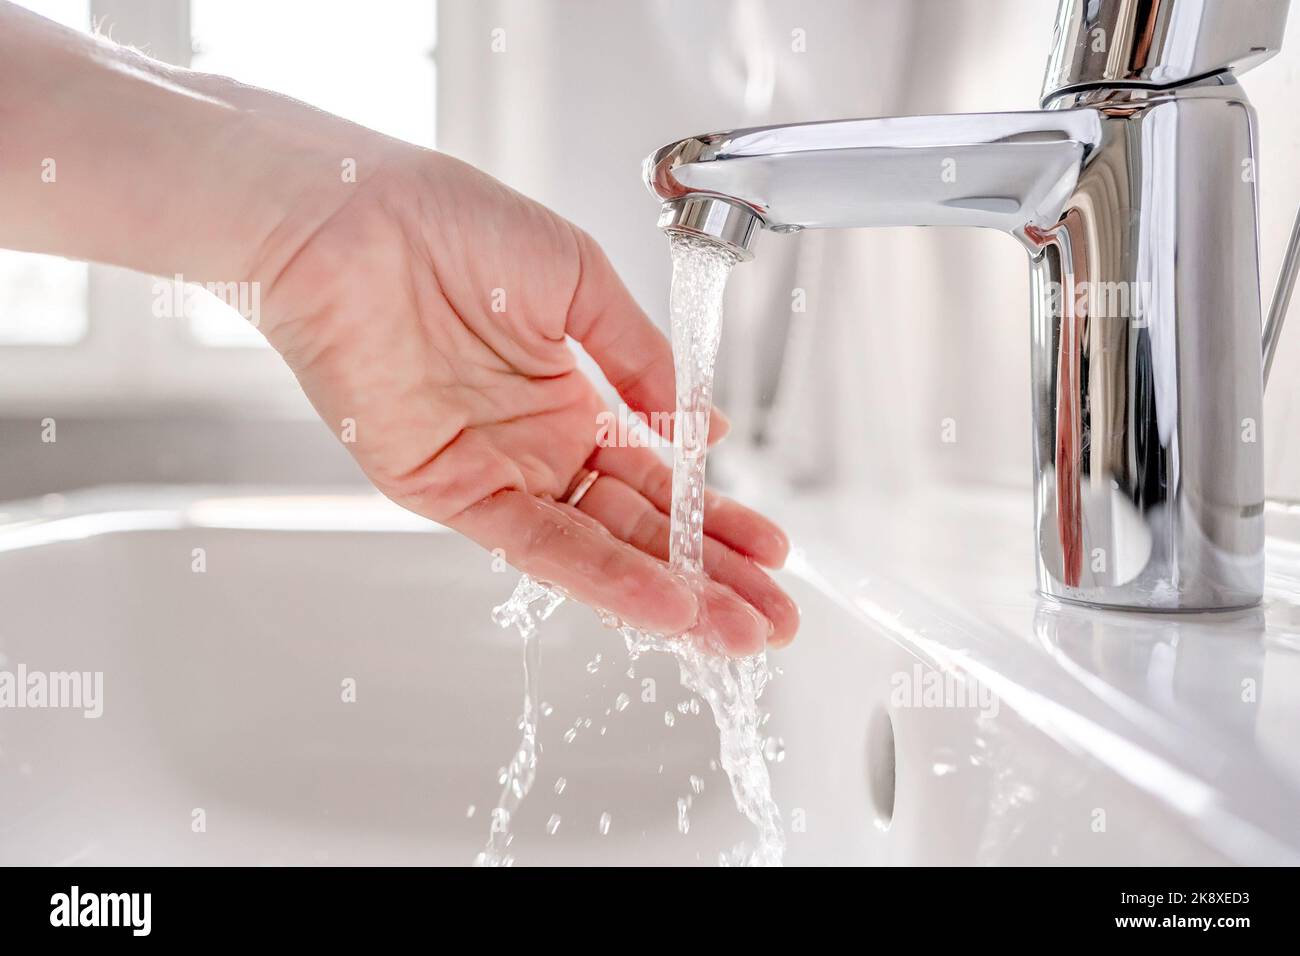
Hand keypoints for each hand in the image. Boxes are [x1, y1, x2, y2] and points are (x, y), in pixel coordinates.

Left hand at [259, 147, 798, 653]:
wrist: (356, 219)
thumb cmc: (450, 224)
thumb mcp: (580, 281)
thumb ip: (641, 360)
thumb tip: (700, 426)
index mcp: (569, 400)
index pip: (654, 480)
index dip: (714, 517)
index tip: (770, 548)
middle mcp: (536, 448)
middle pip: (636, 529)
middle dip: (710, 575)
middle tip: (772, 618)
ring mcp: (495, 474)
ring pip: (596, 550)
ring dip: (671, 594)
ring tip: (740, 630)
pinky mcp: (448, 491)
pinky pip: (537, 544)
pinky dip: (603, 577)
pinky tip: (666, 603)